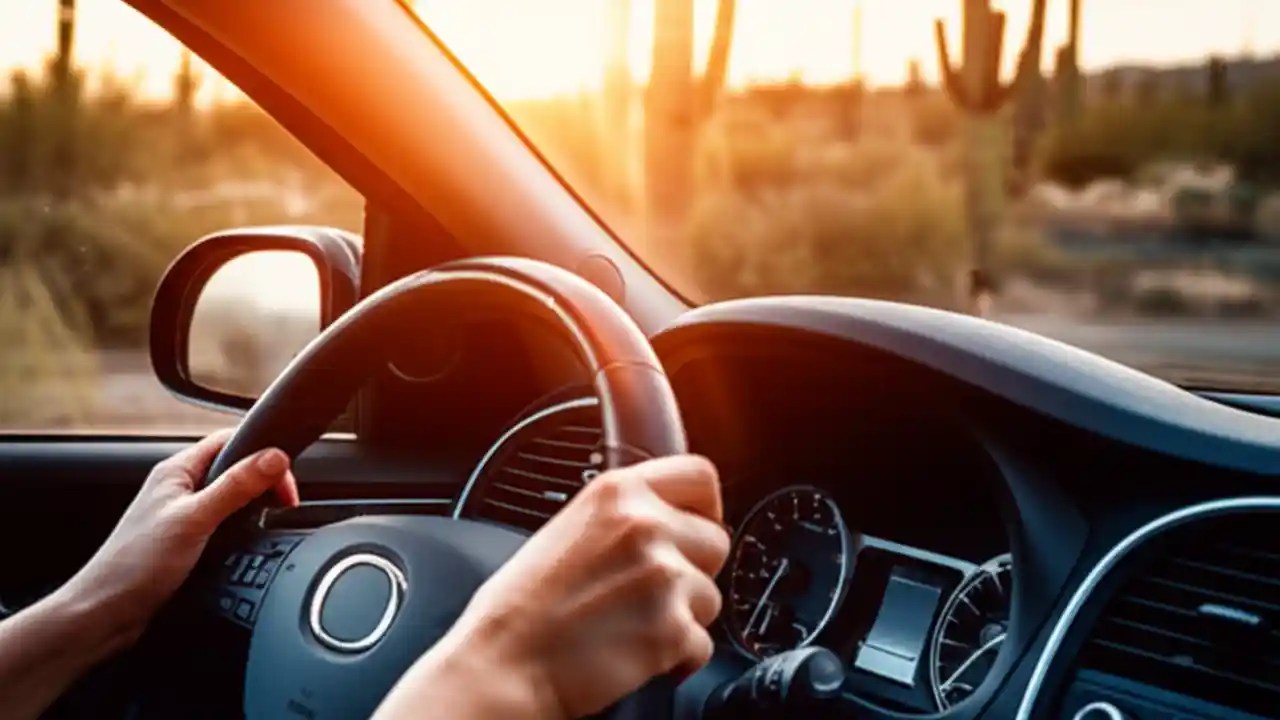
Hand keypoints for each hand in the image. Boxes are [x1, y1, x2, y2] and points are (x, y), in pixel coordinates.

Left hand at [60, 429, 300, 646]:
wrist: (106, 613)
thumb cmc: (135, 565)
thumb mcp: (195, 519)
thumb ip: (236, 486)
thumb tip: (275, 457)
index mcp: (177, 470)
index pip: (231, 441)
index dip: (264, 454)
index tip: (285, 483)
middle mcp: (180, 488)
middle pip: (236, 469)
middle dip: (264, 483)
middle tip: (282, 505)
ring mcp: (183, 515)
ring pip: (232, 499)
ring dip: (253, 509)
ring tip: (265, 524)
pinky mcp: (187, 541)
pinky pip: (225, 524)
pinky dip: (241, 531)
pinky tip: (246, 545)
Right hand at [376, 455, 729, 719]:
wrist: (503, 665)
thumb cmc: (521, 607)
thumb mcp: (568, 526)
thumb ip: (623, 514)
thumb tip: (665, 517)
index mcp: (617, 492)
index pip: (701, 475)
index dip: (703, 506)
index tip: (693, 526)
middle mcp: (645, 526)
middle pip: (716, 540)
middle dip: (694, 568)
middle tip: (651, 590)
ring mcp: (663, 577)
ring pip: (711, 596)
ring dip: (683, 614)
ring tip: (632, 623)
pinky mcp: (672, 629)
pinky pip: (702, 644)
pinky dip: (677, 657)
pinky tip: (635, 652)